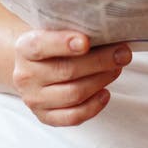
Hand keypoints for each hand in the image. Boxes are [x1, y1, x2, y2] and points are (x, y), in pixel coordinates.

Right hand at [12, 30, 131, 126]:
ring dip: (101, 80)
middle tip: (122, 53)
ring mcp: (34, 98)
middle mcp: (25, 75)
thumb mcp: (55, 31)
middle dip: (100, 61)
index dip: (63, 43)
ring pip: (73, 94)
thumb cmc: (53, 45)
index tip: (86, 41)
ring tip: (117, 68)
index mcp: (24, 48)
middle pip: (67, 70)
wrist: (33, 66)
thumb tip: (110, 32)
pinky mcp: (45, 116)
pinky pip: (73, 116)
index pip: (41, 45)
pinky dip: (93, 106)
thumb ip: (74, 30)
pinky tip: (106, 92)